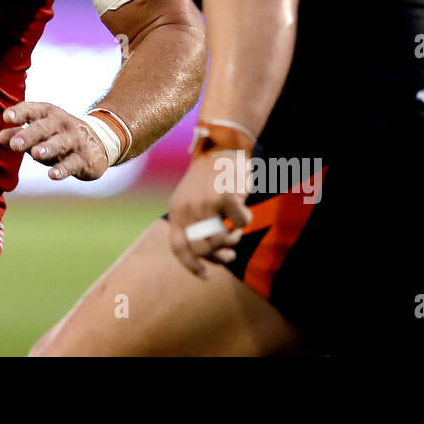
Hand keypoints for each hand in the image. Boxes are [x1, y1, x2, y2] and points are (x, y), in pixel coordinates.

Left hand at [0, 102, 108, 180]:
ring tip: (35, 154)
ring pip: (60, 143)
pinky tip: (53, 175)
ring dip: (48, 148)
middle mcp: (62, 124)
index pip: (32, 110)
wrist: (99, 143)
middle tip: (14, 144)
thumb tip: (1, 137)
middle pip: (44, 128)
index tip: (6, 117)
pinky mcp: (84, 158)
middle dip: (29, 135)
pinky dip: (63, 169)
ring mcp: (75, 140)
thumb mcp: (40, 133)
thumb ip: (20, 134)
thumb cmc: (59, 136)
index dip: (20, 113)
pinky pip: (72, 163)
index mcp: (48, 114)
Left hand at [167, 151, 251, 276]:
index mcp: (177, 211)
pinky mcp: (225, 196)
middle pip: (203, 249)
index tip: (204, 275)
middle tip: (230, 254)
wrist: (221, 148)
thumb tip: (210, 257)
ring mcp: (206, 203)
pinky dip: (246, 221)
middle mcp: (188, 209)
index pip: (179, 248)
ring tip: (235, 230)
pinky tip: (243, 211)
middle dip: (219, 256)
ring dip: (233, 239)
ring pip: (221, 239)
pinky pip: (240, 223)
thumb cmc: (210, 180)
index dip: (191, 266)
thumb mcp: (192, 201)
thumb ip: (196, 225)